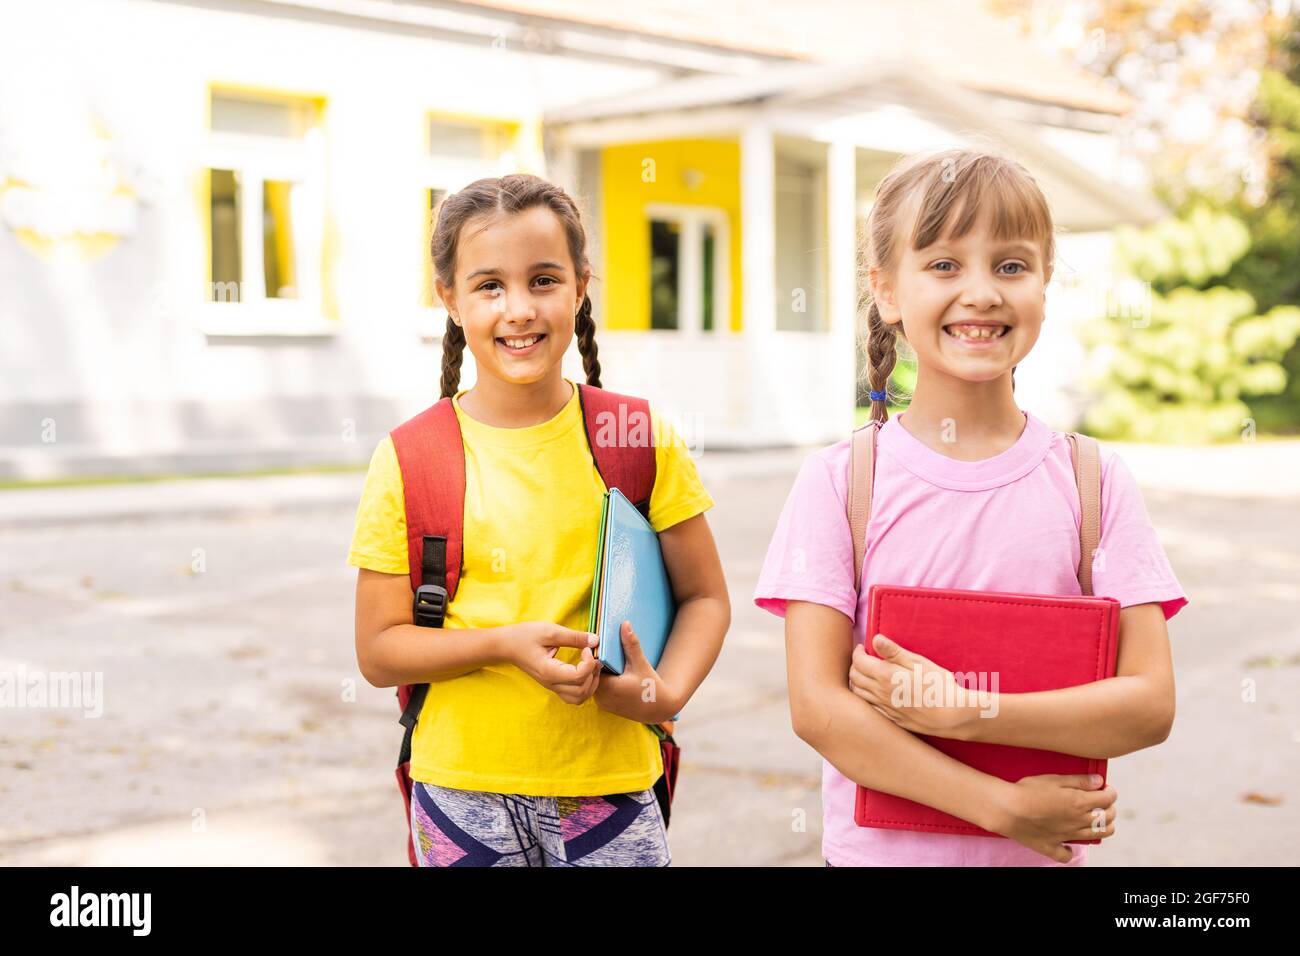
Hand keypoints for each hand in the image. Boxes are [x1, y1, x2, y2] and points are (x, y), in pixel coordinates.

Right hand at [501, 621, 601, 704]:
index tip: (587, 648)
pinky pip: (573, 695)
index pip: (579, 676)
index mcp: (549, 671)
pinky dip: (584, 687)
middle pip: (582, 691)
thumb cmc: (525, 636)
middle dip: (593, 674)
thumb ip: (574, 637)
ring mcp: (552, 686)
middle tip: (592, 656)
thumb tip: (595, 640)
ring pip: (579, 698)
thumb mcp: (550, 631)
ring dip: (591, 684)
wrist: (506, 645)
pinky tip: (584, 671)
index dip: (589, 662)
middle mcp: (551, 684)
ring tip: (591, 665)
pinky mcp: (553, 685)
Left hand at [593, 621, 679, 722]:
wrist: (658, 710)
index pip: (592, 666)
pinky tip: (613, 672)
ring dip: (600, 671)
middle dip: (597, 661)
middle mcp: (601, 697)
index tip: (601, 644)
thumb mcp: (641, 663)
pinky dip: (603, 679)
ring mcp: (601, 703)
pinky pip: (598, 688)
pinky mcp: (604, 705)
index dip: (595, 654)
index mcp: (608, 687)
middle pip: (591, 673)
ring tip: (610, 661)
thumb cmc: (651, 687)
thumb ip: (630, 644)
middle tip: (604, 649)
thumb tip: (625, 624)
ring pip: (593, 681)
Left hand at [849, 634, 980, 738]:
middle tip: (864, 659)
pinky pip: (869, 708)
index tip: (863, 647)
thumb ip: (894, 651)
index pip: (858, 661)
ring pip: (859, 694)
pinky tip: (875, 693)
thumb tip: (874, 639)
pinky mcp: (891, 719)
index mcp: (885, 675)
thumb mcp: (918, 662)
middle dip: (855, 665)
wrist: (950, 715)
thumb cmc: (938, 685)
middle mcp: (880, 693)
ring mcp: (884, 708)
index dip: (858, 652)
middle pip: (854, 677)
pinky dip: (866, 697)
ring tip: (867, 675)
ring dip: (858, 682)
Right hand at [991, 774, 1117, 862]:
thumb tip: (1099, 781)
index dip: (1110, 791)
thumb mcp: (1054, 779)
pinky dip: (1070, 850)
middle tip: (1101, 801)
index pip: (1108, 798)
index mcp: (1080, 802)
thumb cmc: (1029, 790)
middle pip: (1108, 818)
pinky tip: (1067, 842)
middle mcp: (1078, 822)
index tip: (1105, 787)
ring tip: (1094, 819)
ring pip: (1097, 836)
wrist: (1008, 809)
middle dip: (1109, 808)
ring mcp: (1067, 836)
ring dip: (1103, 827)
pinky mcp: (1052, 846)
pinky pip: (1066, 854)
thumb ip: (1079, 781)